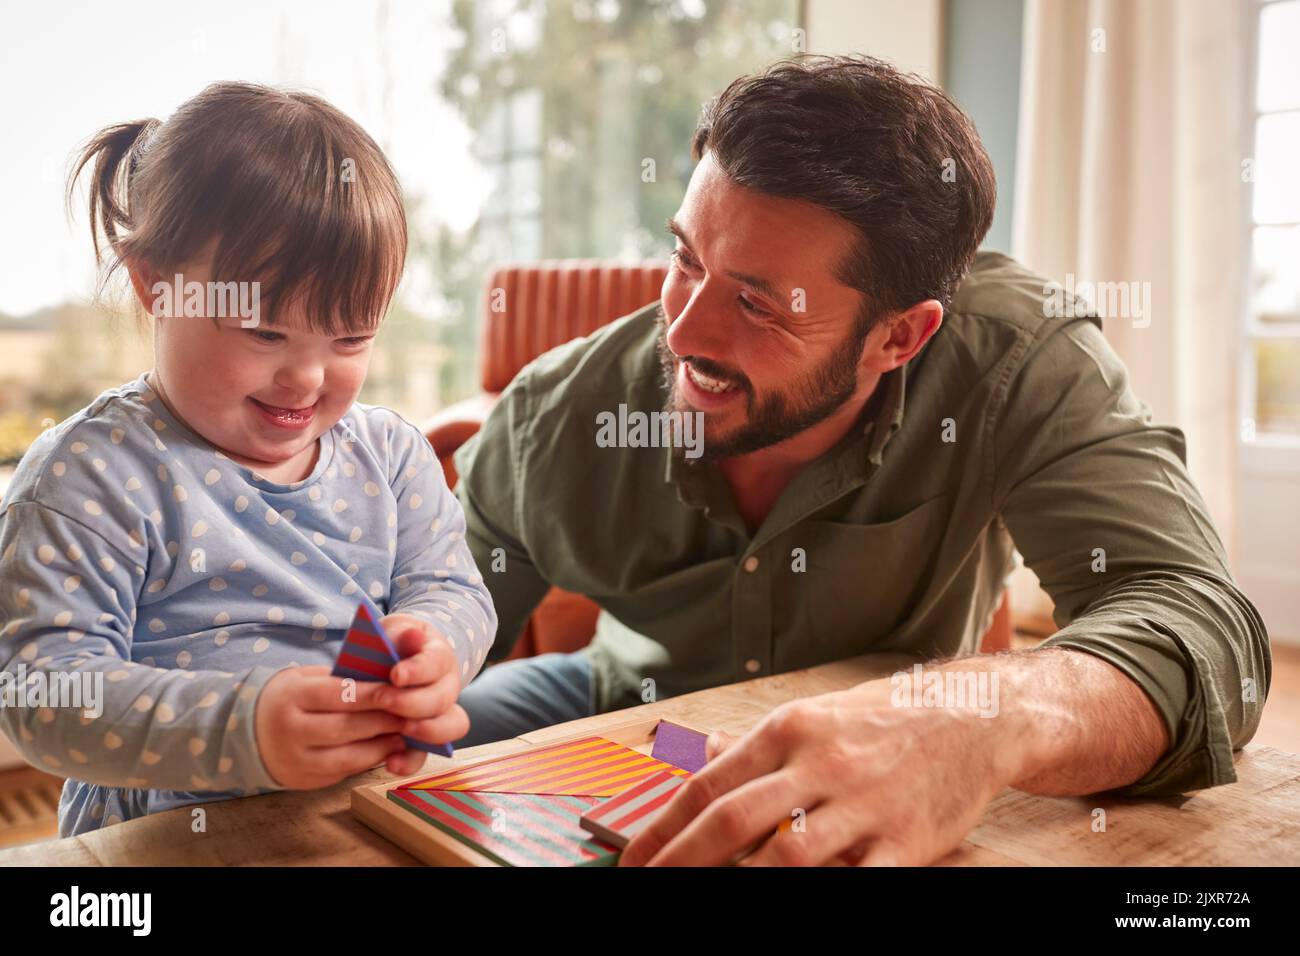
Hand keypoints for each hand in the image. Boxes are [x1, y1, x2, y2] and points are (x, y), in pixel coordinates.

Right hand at [254, 665, 409, 788]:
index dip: (372, 694)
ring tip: (404, 734)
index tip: (400, 690)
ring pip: (348, 756)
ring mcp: (295, 760)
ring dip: (381, 746)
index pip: (338, 695)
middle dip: (383, 721)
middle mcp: (290, 731)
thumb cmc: (289, 697)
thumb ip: (340, 678)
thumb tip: (387, 677)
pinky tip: (387, 750)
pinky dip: (368, 761)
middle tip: (412, 714)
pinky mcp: (303, 780)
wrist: (248, 731)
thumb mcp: (305, 678)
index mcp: (291, 697)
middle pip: (346, 727)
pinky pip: (343, 772)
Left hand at [377, 613, 469, 775]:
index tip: (395, 674)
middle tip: (384, 700)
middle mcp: (447, 686)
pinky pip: (426, 754)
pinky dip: (411, 761)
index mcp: (439, 657)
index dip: (418, 670)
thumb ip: (400, 634)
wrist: (392, 664)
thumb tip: (411, 635)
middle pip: (443, 698)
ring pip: (449, 727)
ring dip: (426, 731)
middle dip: (413, 702)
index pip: (436, 662)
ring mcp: (439, 713)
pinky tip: (392, 763)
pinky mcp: (423, 737)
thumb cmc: (391, 646)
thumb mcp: (394, 632)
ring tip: (401, 730)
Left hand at [618, 678, 1026, 865]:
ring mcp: (862, 805)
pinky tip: (790, 906)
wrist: (973, 717)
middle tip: (647, 887)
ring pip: (785, 854)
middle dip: (681, 861)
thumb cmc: (885, 719)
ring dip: (739, 883)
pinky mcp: (905, 842)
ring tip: (706, 902)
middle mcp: (820, 764)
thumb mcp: (814, 715)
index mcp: (789, 730)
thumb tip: (705, 752)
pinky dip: (822, 895)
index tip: (632, 861)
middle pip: (733, 820)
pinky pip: (856, 881)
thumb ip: (757, 742)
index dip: (664, 828)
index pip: (709, 785)